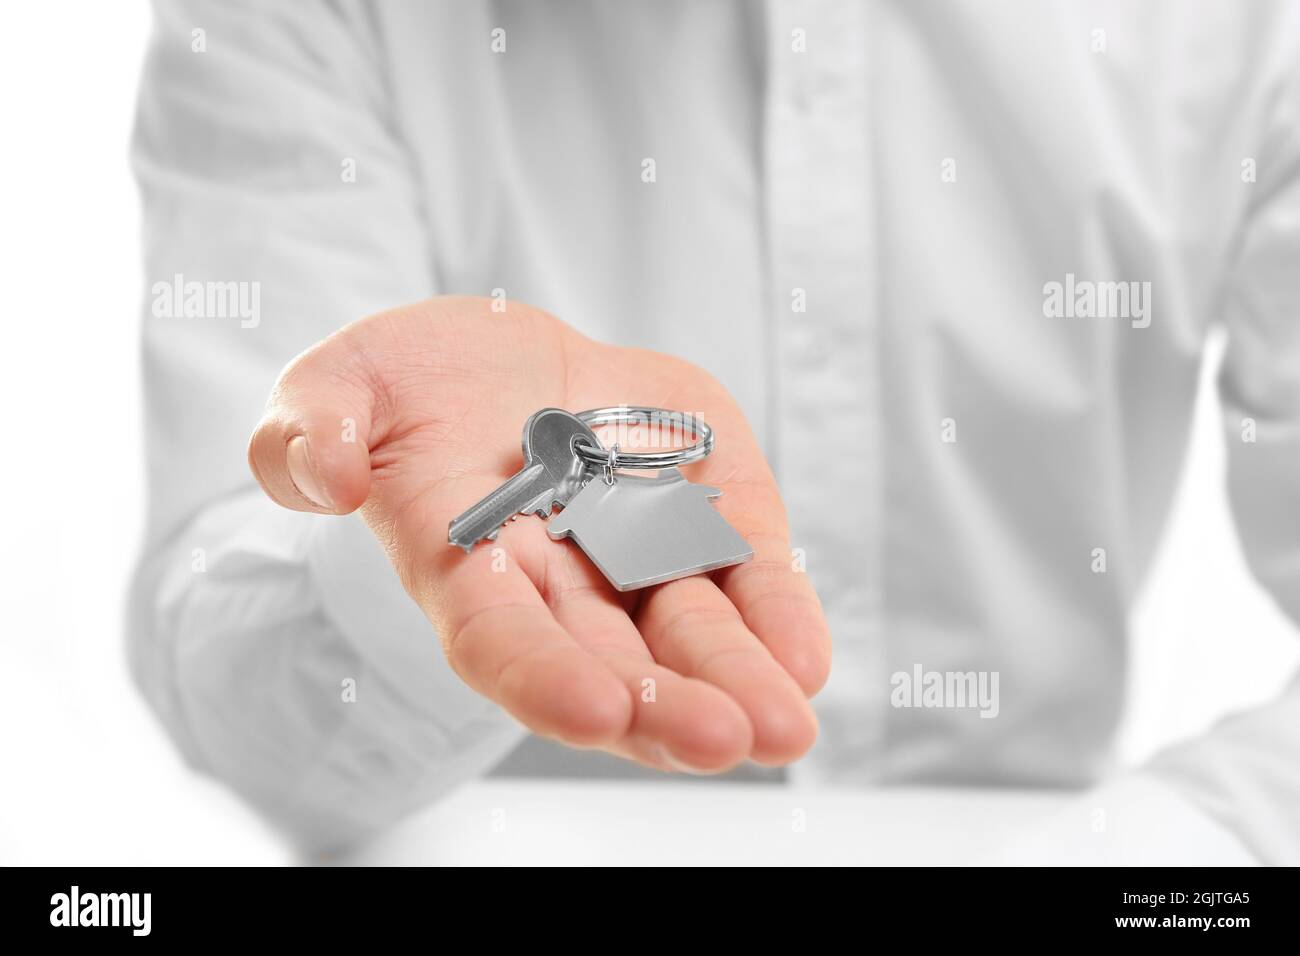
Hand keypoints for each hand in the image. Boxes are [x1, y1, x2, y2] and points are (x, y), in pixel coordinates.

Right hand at [248, 296, 830, 771]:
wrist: (502, 363)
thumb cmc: (409, 386)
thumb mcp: (339, 384)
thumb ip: (312, 428)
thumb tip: (326, 473)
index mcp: (463, 568)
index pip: (498, 639)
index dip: (542, 674)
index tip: (594, 710)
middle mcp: (558, 584)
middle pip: (611, 659)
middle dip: (665, 705)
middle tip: (726, 738)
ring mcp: (637, 553)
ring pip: (688, 631)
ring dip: (738, 679)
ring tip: (784, 724)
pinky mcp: (701, 511)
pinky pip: (743, 569)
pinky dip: (777, 611)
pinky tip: (804, 658)